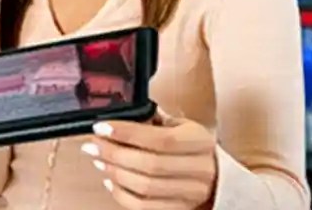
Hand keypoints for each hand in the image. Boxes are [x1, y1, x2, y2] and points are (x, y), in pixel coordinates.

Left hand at [82, 111, 217, 209]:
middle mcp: (199, 169)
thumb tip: (119, 111)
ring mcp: (190, 193)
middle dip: (114, 153)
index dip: (127, 133)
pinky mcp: (179, 209)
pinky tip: (110, 181)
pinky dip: (121, 195)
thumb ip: (154, 118)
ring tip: (98, 160)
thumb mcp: (181, 126)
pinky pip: (144, 206)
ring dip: (114, 173)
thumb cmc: (191, 148)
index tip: (101, 127)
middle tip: (93, 145)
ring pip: (145, 187)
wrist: (217, 179)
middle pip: (150, 164)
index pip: (161, 138)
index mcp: (199, 141)